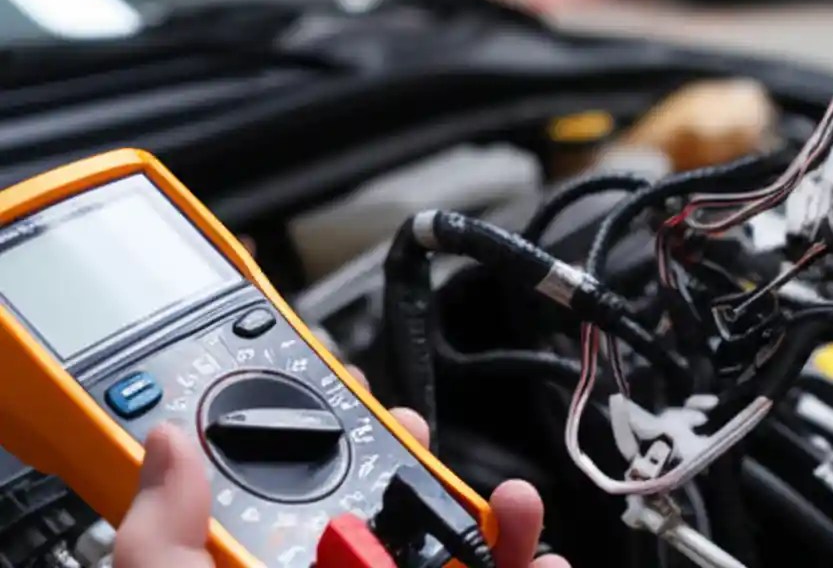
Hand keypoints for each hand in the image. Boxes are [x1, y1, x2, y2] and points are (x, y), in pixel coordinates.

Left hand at [113, 367, 568, 566]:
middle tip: (423, 434)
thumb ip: (164, 540)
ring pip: (460, 553)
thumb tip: (166, 444)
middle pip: (388, 514)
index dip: (323, 437)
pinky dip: (538, 566)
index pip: (298, 496)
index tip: (352, 400)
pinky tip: (550, 559)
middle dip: (416, 463)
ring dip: (497, 518)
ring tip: (514, 500)